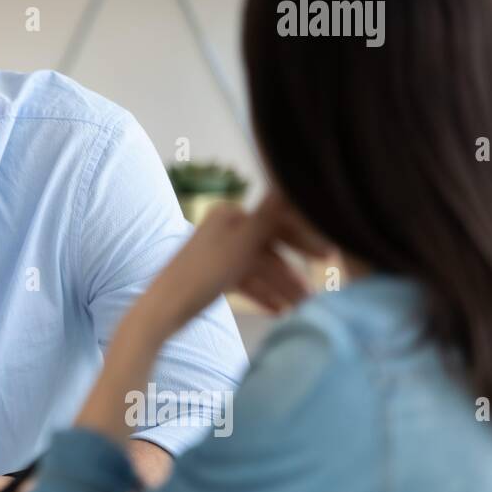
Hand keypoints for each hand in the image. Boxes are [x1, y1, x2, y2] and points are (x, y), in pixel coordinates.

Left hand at [132, 191, 333, 336]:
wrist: (163, 310)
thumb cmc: (203, 275)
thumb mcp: (243, 244)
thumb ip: (271, 215)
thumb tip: (290, 180)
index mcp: (229, 215)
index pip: (277, 221)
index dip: (304, 238)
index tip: (329, 256)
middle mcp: (223, 228)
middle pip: (269, 248)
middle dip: (291, 272)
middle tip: (315, 294)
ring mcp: (217, 252)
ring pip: (259, 268)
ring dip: (280, 288)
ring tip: (300, 309)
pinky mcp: (212, 275)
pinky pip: (244, 282)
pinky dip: (261, 295)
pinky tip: (278, 311)